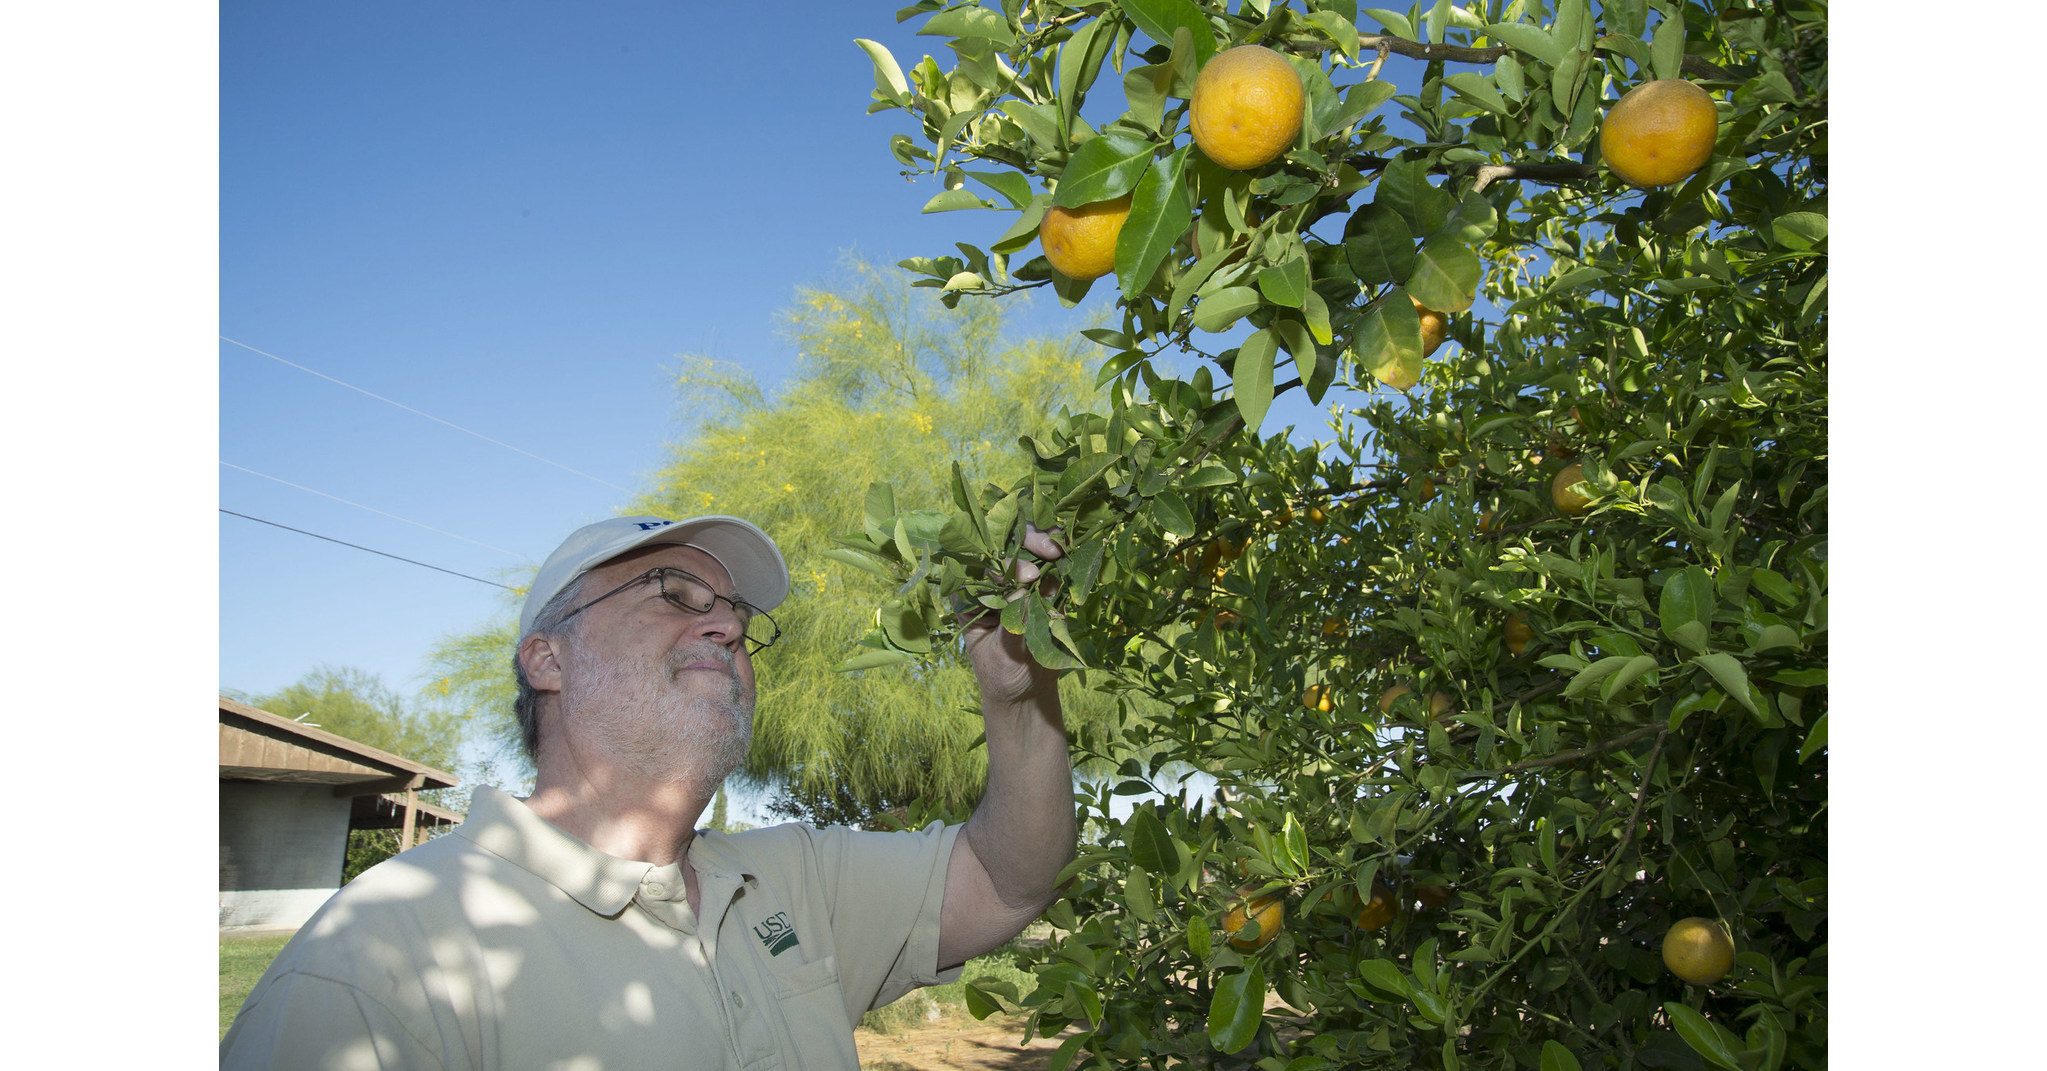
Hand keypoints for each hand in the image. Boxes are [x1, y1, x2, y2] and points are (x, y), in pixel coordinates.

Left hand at [958, 524, 1063, 701]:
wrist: (1026, 692)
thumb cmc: (1002, 675)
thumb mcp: (1002, 653)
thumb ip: (1011, 623)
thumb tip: (1020, 591)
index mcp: (971, 596)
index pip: (982, 566)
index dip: (1005, 562)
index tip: (1029, 575)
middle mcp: (994, 583)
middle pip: (1005, 546)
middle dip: (1029, 540)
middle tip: (1052, 549)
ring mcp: (1020, 582)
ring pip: (1031, 549)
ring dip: (1049, 541)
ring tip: (1063, 544)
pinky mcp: (1044, 589)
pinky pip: (1054, 566)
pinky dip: (1064, 557)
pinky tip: (1073, 553)